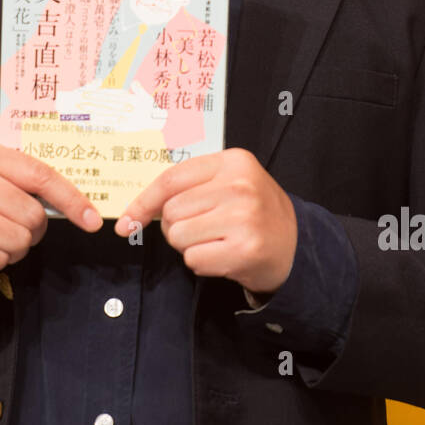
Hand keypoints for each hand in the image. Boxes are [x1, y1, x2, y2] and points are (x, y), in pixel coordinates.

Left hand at [112, 147, 296, 295]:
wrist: (297, 245)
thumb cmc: (253, 213)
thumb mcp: (228, 183)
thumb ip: (188, 187)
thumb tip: (132, 213)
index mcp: (233, 161)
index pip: (171, 179)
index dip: (143, 202)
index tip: (127, 221)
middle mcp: (239, 185)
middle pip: (172, 211)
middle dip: (177, 227)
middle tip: (204, 229)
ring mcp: (243, 218)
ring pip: (179, 236)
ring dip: (189, 246)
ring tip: (216, 241)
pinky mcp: (244, 249)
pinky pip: (194, 260)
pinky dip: (202, 263)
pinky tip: (224, 255)